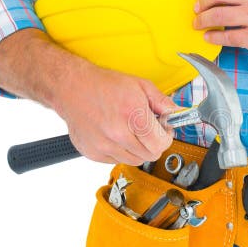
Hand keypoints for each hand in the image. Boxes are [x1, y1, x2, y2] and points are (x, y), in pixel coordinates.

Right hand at [52, 61, 176, 165]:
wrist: (72, 87)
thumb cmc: (104, 85)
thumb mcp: (140, 85)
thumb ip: (161, 101)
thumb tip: (175, 113)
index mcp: (133, 115)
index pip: (161, 144)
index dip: (166, 137)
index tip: (164, 131)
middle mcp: (118, 133)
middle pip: (150, 155)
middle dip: (154, 144)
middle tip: (149, 130)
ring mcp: (104, 145)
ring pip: (135, 161)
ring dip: (138, 149)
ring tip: (131, 132)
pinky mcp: (93, 153)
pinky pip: (117, 161)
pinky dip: (121, 151)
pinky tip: (117, 136)